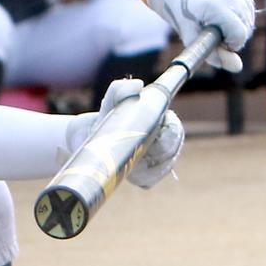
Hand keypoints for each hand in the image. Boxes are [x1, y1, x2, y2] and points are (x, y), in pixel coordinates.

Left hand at [61, 78, 184, 188]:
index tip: (156, 136)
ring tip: (130, 160)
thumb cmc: (106, 115)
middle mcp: (163, 142)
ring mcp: (156, 161)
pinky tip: (129, 172)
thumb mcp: (111, 99)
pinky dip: (141, 177)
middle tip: (139, 151)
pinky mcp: (145, 176)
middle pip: (171, 152)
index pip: (175, 130)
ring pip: (161, 168)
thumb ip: (121, 88)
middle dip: (158, 153)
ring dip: (147, 166)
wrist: (89, 136)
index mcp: (161, 121)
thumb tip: (138, 85)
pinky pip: (149, 180)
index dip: (169, 135)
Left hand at [144, 0, 256, 71]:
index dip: (230, 44)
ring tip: (217, 24)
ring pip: (249, 22)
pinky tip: (224, 16)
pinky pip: (249, 12)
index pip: (239, 34)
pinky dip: (240, 19)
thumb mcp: (191, 38)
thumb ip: (213, 54)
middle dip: (233, 38)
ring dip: (237, 28)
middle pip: (246, 29)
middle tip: (214, 33)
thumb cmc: (183, 15)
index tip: (216, 42)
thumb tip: (237, 67)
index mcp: (214, 4)